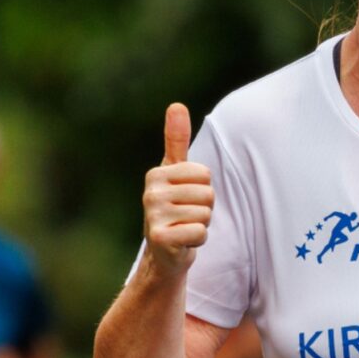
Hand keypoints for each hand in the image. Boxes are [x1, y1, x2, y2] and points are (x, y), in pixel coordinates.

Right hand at [141, 103, 213, 277]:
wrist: (163, 252)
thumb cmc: (174, 207)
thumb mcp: (175, 172)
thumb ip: (176, 140)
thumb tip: (176, 104)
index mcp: (157, 174)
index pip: (205, 174)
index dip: (203, 189)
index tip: (187, 198)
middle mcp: (151, 192)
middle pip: (207, 194)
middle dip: (204, 209)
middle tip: (186, 216)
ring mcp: (153, 216)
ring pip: (205, 214)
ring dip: (201, 225)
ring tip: (184, 227)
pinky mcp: (160, 238)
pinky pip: (200, 232)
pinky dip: (198, 240)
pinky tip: (183, 241)